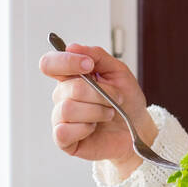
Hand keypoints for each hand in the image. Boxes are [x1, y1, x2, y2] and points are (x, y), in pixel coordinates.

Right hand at [39, 42, 156, 167]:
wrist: (138, 128)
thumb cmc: (126, 100)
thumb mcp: (118, 71)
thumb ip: (97, 56)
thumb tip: (71, 47)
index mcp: (71, 77)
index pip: (50, 64)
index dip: (66, 61)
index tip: (89, 65)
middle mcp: (62, 96)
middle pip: (69, 88)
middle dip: (99, 93)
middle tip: (115, 99)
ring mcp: (61, 118)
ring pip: (68, 108)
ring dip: (97, 111)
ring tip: (108, 114)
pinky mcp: (63, 139)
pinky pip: (63, 131)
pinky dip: (85, 128)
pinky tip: (94, 128)